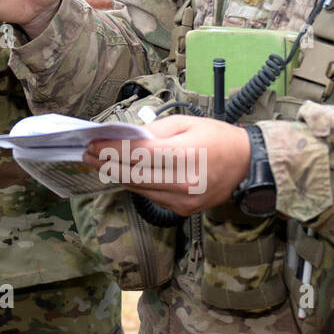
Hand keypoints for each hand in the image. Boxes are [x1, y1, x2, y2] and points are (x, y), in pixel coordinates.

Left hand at [82, 115, 251, 215]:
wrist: (247, 166)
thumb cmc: (218, 139)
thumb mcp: (187, 123)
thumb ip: (155, 131)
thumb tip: (126, 137)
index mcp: (185, 156)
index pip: (137, 153)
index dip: (111, 148)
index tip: (92, 142)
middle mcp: (182, 183)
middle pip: (132, 174)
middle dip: (105, 163)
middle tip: (86, 153)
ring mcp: (182, 200)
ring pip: (138, 187)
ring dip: (116, 174)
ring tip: (97, 161)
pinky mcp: (182, 210)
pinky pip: (150, 195)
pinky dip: (135, 183)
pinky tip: (123, 173)